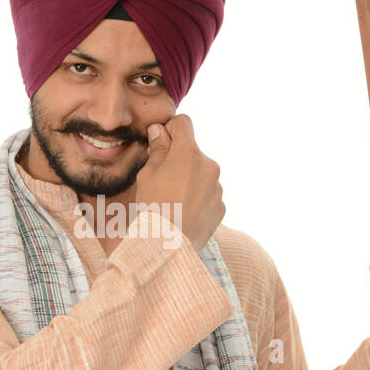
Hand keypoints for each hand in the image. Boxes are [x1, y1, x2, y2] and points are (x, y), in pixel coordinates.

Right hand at [136, 114, 224, 252]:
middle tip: (162, 180)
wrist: (167, 247)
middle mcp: (209, 166)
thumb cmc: (153, 207)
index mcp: (189, 153)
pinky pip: (208, 195)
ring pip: (202, 174)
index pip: (184, 123)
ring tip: (173, 201)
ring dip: (190, 180)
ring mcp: (218, 187)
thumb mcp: (148, 174)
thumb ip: (158, 149)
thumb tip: (160, 130)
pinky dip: (198, 199)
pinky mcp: (221, 206)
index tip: (161, 141)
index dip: (170, 129)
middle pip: (192, 152)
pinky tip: (183, 213)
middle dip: (179, 159)